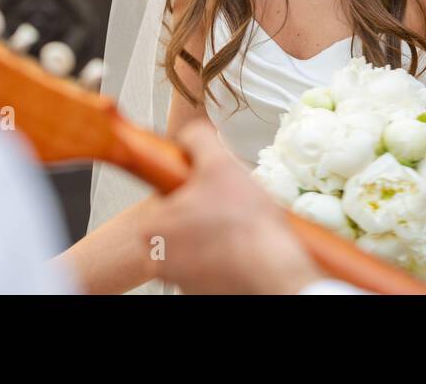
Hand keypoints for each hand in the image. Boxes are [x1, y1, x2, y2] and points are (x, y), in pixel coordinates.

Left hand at [138, 121, 327, 293]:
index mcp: (153, 226)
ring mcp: (181, 278)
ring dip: (218, 235)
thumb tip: (188, 135)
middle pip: (183, 221)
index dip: (194, 188)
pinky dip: (227, 257)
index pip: (168, 196)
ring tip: (242, 229)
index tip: (215, 190)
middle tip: (231, 207)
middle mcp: (160, 257)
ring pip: (199, 244)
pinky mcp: (202, 290)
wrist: (272, 273)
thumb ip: (196, 140)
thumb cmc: (245, 226)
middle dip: (206, 212)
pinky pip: (213, 265)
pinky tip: (245, 248)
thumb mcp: (219, 164)